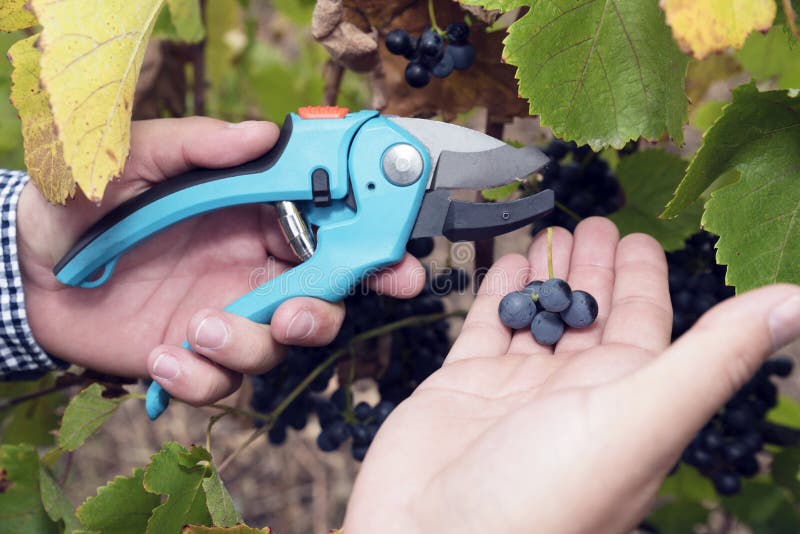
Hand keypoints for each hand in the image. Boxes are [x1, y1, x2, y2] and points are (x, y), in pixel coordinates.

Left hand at [16, 118, 423, 405]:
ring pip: (275, 350)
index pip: (331, 235)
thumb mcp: (134, 158)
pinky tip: (160, 355)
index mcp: (254, 221)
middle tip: (294, 313)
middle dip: (320, 315)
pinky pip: (219, 384)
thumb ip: (197, 145)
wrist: (25, 269)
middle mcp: (251, 273)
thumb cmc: (84, 204)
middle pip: (321, 303)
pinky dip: (198, 378)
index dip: (372, 252)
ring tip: (196, 327)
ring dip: (247, 346)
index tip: (398, 268)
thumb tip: (261, 134)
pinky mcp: (192, 358)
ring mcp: (226, 318)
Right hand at [343, 218, 799, 533]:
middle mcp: (572, 396)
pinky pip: (486, 328)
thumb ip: (712, 359)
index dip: (645, 281)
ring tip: (552, 232)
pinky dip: (498, 294)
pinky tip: (507, 265)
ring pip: (540, 317)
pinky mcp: (462, 388)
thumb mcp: (640, 421)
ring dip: (548, 275)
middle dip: (594, 267)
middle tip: (593, 222)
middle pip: (590, 316)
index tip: (640, 240)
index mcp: (623, 402)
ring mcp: (515, 392)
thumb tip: (795, 304)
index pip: (644, 326)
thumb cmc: (539, 503)